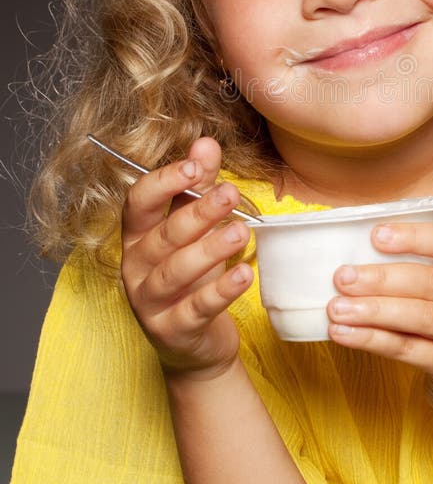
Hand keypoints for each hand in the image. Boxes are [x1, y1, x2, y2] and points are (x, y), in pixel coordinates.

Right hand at [120, 136, 252, 378]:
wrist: (195, 340)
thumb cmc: (193, 272)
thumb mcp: (194, 224)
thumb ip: (199, 184)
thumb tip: (205, 143)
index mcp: (137, 235)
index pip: (139, 203)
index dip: (164, 183)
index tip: (194, 168)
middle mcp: (136, 267)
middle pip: (163, 236)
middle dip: (197, 213)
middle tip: (230, 194)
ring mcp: (150, 301)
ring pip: (176, 271)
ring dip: (210, 249)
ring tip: (241, 232)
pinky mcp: (173, 330)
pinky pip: (196, 308)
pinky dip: (221, 291)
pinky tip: (245, 275)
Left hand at [327, 221, 432, 418]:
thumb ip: (421, 265)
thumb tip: (357, 247)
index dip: (414, 237)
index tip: (375, 235)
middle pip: (432, 283)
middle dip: (382, 278)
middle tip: (343, 277)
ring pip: (421, 317)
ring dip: (374, 311)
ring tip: (337, 308)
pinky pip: (410, 350)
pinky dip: (373, 340)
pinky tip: (344, 334)